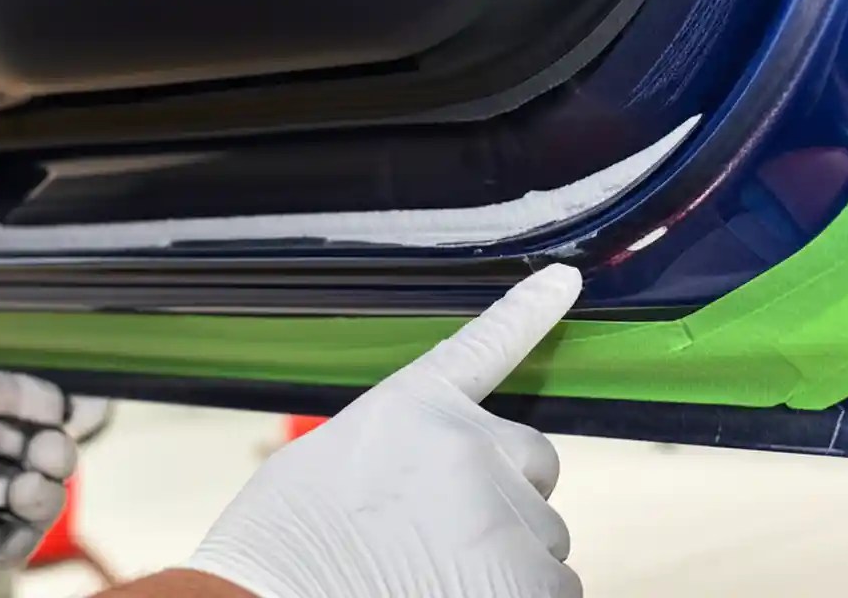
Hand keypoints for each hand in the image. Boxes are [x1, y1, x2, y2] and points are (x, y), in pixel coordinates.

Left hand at [0, 244, 89, 565]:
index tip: (62, 414)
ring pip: (31, 495)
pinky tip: (0, 527)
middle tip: (44, 460)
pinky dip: (14, 539)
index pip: (26, 399)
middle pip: (40, 449)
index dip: (50, 406)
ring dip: (39, 496)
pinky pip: (4, 543)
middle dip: (54, 455)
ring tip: (15, 491)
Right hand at [187, 264, 583, 597]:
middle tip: (448, 536)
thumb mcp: (327, 463)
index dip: (530, 311)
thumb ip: (402, 452)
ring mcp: (503, 510)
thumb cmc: (283, 549)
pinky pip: (556, 590)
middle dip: (509, 495)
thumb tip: (432, 482)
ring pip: (544, 534)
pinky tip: (460, 597)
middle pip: (534, 463)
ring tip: (437, 577)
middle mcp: (470, 445)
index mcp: (415, 405)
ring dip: (511, 557)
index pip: (487, 343)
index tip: (564, 281)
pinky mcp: (525, 578)